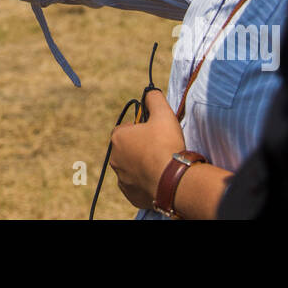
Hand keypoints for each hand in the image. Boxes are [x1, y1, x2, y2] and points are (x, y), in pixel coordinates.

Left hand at [107, 88, 184, 210]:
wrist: (172, 181)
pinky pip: (136, 185)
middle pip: (127, 149)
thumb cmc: (166, 145)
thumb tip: (150, 92)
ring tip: (160, 165)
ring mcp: (122, 179)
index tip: (154, 132)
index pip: (126, 129)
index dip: (140, 129)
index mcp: (118, 138)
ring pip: (131, 168)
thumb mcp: (163, 114)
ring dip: (142, 165)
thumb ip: (154, 99)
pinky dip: (144, 182)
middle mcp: (115, 159)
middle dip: (140, 147)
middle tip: (159, 148)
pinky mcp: (130, 195)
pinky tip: (158, 179)